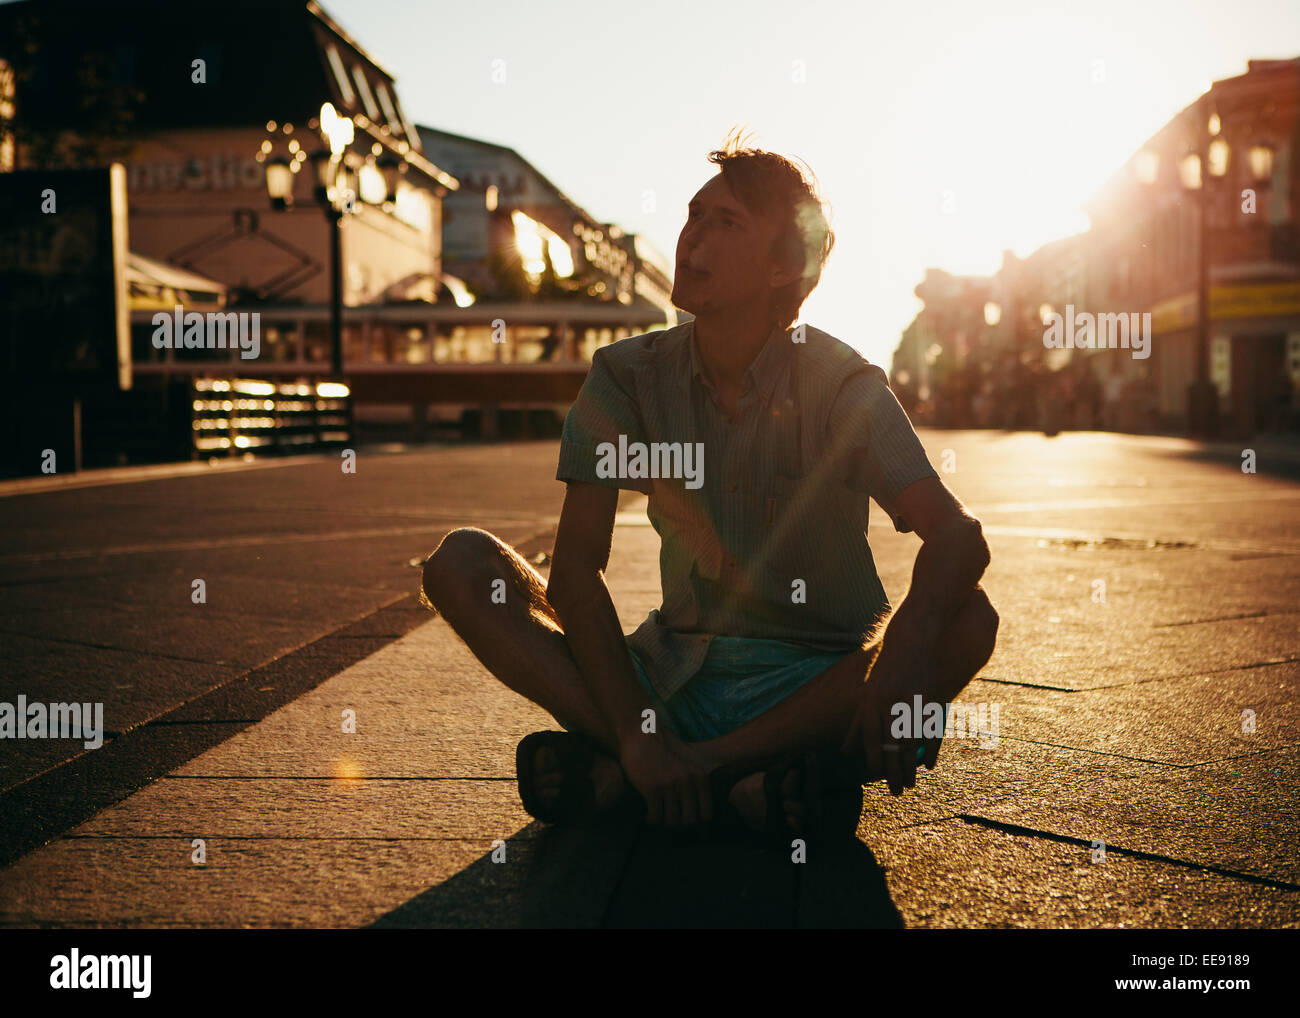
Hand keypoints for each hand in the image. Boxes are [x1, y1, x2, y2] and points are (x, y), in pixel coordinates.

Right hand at [619, 731, 716, 827]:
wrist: (641, 738)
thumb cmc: (663, 757)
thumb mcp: (687, 768)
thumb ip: (695, 789)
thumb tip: (701, 824)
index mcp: (700, 777)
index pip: (707, 815)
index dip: (696, 821)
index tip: (684, 817)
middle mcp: (688, 782)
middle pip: (689, 822)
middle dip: (678, 825)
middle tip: (669, 818)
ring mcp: (670, 786)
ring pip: (672, 822)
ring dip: (663, 823)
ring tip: (658, 815)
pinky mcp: (652, 789)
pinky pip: (655, 818)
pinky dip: (651, 820)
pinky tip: (648, 814)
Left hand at [841, 616, 942, 795]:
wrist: (911, 643)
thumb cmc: (884, 672)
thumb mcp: (866, 695)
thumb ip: (857, 725)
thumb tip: (845, 752)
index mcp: (870, 702)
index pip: (870, 740)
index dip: (873, 762)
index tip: (876, 778)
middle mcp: (889, 703)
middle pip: (891, 746)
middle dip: (893, 772)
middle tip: (896, 791)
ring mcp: (911, 702)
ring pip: (911, 742)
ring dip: (910, 766)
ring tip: (910, 784)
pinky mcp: (929, 700)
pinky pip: (930, 731)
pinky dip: (930, 750)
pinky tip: (927, 765)